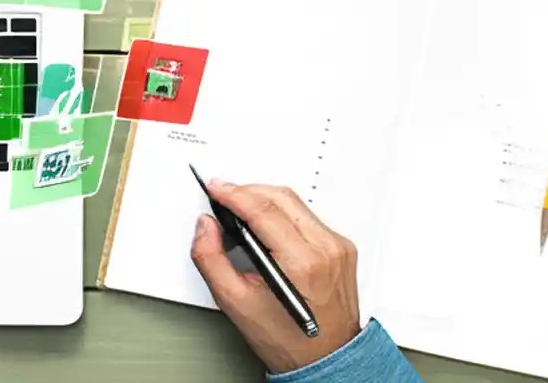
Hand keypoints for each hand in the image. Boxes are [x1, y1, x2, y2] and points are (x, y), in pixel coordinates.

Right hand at [190, 181, 360, 373]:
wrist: (326, 358)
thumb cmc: (287, 339)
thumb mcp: (235, 302)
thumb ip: (211, 259)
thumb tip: (205, 227)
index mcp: (301, 263)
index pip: (263, 210)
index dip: (233, 193)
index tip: (216, 188)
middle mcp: (325, 249)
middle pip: (281, 197)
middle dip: (247, 191)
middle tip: (224, 196)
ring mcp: (338, 247)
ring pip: (296, 203)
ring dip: (265, 200)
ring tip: (242, 211)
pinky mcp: (342, 248)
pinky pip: (308, 217)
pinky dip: (283, 214)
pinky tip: (267, 226)